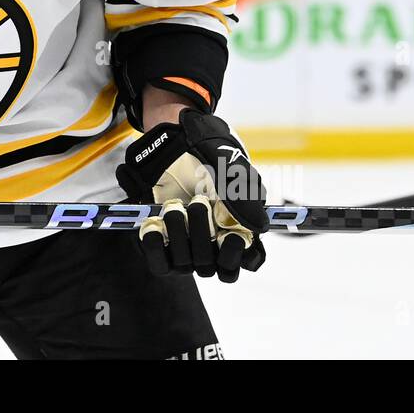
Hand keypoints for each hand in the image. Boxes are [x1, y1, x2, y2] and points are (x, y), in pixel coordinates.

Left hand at [116, 111, 267, 282]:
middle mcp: (214, 246)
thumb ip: (246, 199)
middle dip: (204, 234)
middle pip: (214, 265)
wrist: (172, 147)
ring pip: (187, 264)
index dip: (239, 253)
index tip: (231, 236)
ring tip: (174, 206)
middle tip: (197, 202)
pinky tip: (154, 225)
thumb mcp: (230, 171)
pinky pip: (160, 264)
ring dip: (179, 234)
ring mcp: (188, 251)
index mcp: (239, 230)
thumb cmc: (208, 159)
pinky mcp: (162, 249)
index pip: (247, 260)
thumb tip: (259, 226)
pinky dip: (154, 246)